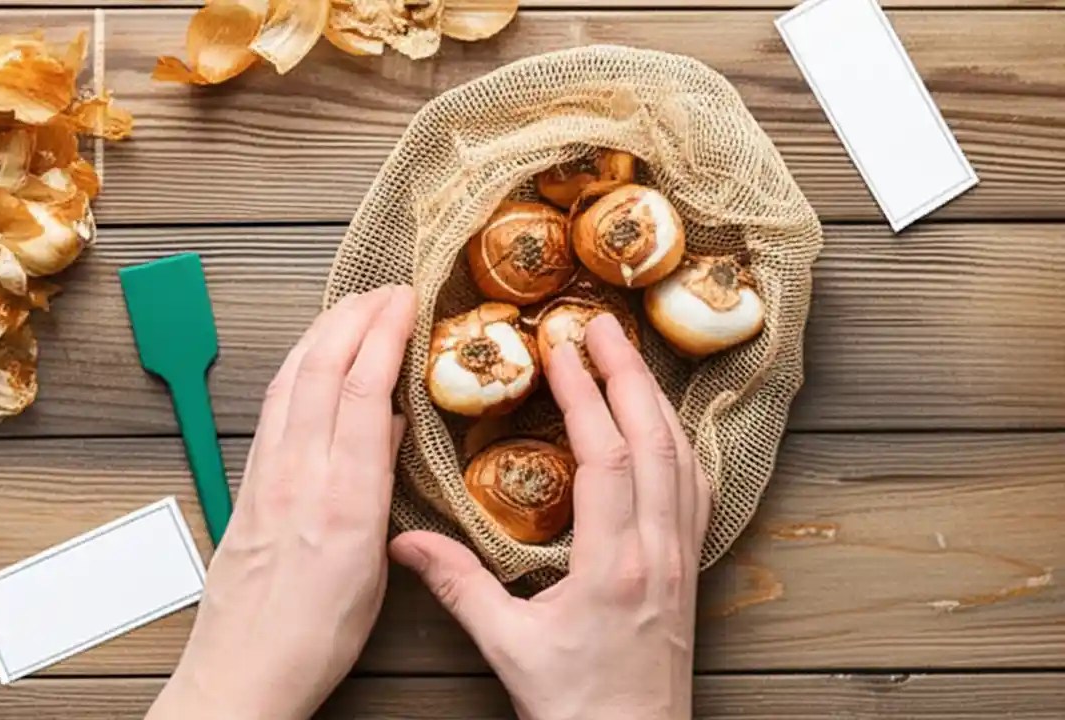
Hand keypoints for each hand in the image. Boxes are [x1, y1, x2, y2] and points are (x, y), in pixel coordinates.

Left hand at [147, 285, 417, 719]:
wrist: (243, 672)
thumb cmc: (315, 639)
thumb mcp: (374, 569)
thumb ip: (380, 491)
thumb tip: (387, 431)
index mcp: (344, 500)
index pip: (362, 389)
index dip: (383, 334)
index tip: (405, 300)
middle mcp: (300, 475)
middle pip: (321, 369)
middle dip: (353, 315)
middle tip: (384, 288)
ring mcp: (267, 474)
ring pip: (290, 379)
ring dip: (322, 332)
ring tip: (350, 307)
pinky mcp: (249, 483)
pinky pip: (272, 407)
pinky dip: (296, 368)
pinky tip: (309, 361)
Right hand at [390, 313, 710, 719]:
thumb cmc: (576, 710)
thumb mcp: (508, 648)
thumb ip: (459, 587)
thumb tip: (404, 542)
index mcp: (615, 567)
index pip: (606, 457)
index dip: (586, 395)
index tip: (561, 350)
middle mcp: (659, 554)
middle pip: (655, 441)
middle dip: (629, 374)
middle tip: (602, 323)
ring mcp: (682, 561)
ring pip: (682, 460)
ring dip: (657, 401)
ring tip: (630, 358)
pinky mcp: (689, 573)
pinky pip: (696, 491)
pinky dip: (680, 445)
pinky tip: (666, 430)